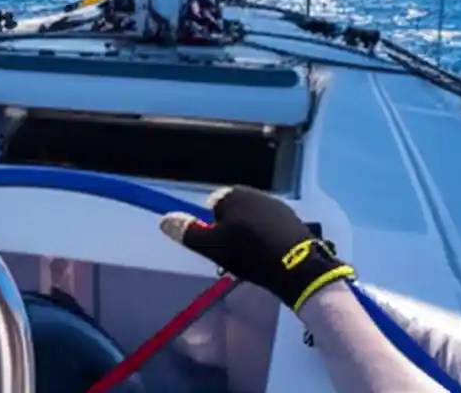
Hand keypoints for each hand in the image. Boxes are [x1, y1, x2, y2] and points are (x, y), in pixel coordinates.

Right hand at [159, 186, 354, 312]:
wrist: (296, 266)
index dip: (213, 229)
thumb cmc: (249, 254)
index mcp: (232, 194)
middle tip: (234, 257)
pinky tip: (269, 258)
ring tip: (253, 261)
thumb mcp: (211, 247)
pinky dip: (267, 240)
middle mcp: (254, 193)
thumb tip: (164, 220)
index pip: (212, 207)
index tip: (219, 247)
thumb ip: (187, 232)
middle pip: (233, 213)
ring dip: (249, 237)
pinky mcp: (292, 219)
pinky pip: (270, 228)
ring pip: (252, 221)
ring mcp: (276, 205)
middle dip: (231, 232)